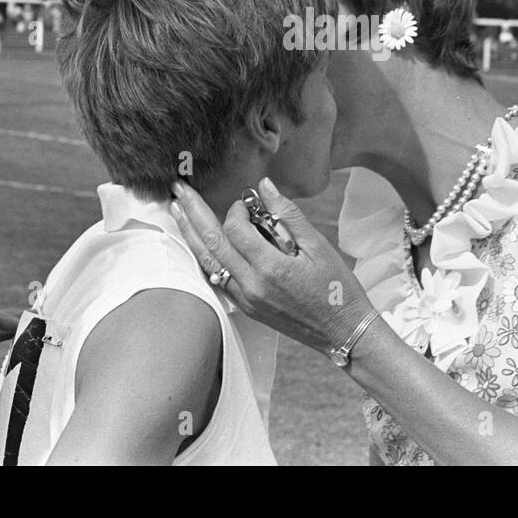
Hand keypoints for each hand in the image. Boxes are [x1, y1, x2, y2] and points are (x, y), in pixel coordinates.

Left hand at [172, 178, 375, 355]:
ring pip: (207, 262)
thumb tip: (265, 186)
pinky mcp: (245, 308)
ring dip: (190, 234)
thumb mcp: (319, 246)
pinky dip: (203, 257)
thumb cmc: (336, 288)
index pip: (236, 229)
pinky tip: (195, 242)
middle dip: (193, 212)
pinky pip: (215, 279)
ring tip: (176, 209)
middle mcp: (251, 286)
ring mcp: (245, 300)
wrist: (342, 332)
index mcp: (271, 268)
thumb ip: (289, 215)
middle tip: (178, 188)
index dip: (237, 209)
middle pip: (212, 243)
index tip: (248, 201)